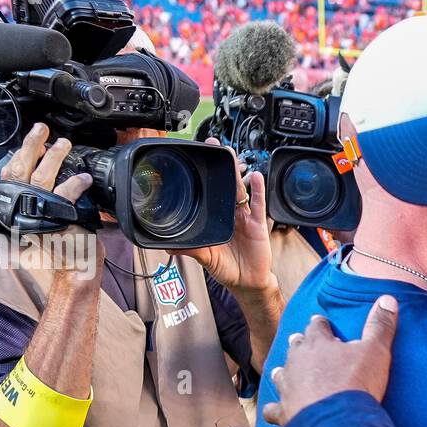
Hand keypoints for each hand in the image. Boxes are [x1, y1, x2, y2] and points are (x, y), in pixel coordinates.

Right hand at [0, 123, 97, 277]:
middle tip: (41, 129)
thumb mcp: (41, 218)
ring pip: (41, 178)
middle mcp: (21, 211)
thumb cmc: (60, 243)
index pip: (9, 176)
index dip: (17, 156)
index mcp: (14, 209)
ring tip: (63, 144)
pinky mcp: (58, 221)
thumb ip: (36, 198)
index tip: (29, 142)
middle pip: (20, 171)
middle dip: (31, 146)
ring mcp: (38, 215)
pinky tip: (84, 178)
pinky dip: (76, 183)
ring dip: (53, 157)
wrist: (74, 268)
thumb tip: (39, 168)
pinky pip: (65, 194)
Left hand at [172, 140, 277, 296]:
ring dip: (236, 171)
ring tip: (231, 154)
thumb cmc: (227, 268)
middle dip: (221, 164)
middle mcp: (230, 214)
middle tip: (214, 144)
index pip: (210, 193)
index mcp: (217, 219)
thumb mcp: (205, 257)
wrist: (248, 282)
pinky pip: (258, 205)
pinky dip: (258, 191)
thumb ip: (189, 249)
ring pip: (240, 190)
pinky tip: (256, 176)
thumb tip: (168, 247)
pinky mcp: (258, 224)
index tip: (197, 159)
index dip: (205, 176)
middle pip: (226, 184)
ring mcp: (245, 217)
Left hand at [262, 297, 398, 426]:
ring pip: (280, 373)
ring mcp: (288, 386)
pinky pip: (272, 409)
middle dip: (300, 344)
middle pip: (296, 346)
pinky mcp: (284, 411)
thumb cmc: (357, 384)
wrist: (339, 424)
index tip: (321, 322)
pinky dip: (274, 409)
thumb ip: (380, 325)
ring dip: (285, 371)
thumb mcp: (376, 351)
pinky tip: (276, 411)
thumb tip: (388, 298)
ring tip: (287, 372)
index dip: (320, 324)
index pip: (317, 326)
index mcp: (318, 342)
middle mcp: (297, 361)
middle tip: (304, 343)